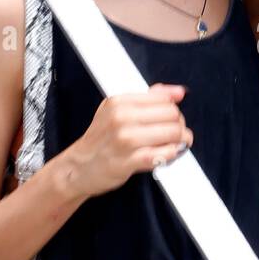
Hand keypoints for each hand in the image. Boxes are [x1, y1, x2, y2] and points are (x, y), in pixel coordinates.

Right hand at [64, 84, 192, 199]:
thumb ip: (149, 98)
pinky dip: (171, 155)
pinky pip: (165, 154)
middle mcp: (121, 118)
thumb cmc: (101, 140)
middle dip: (179, 126)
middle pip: (172, 115)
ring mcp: (125, 139)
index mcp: (119, 102)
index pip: (164, 99)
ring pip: (173, 133)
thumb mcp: (117, 110)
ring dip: (179, 142)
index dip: (173, 110)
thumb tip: (178, 92)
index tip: (170, 120)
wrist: (78, 168)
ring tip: (173, 146)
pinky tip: (164, 156)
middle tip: (174, 135)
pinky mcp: (129, 161)